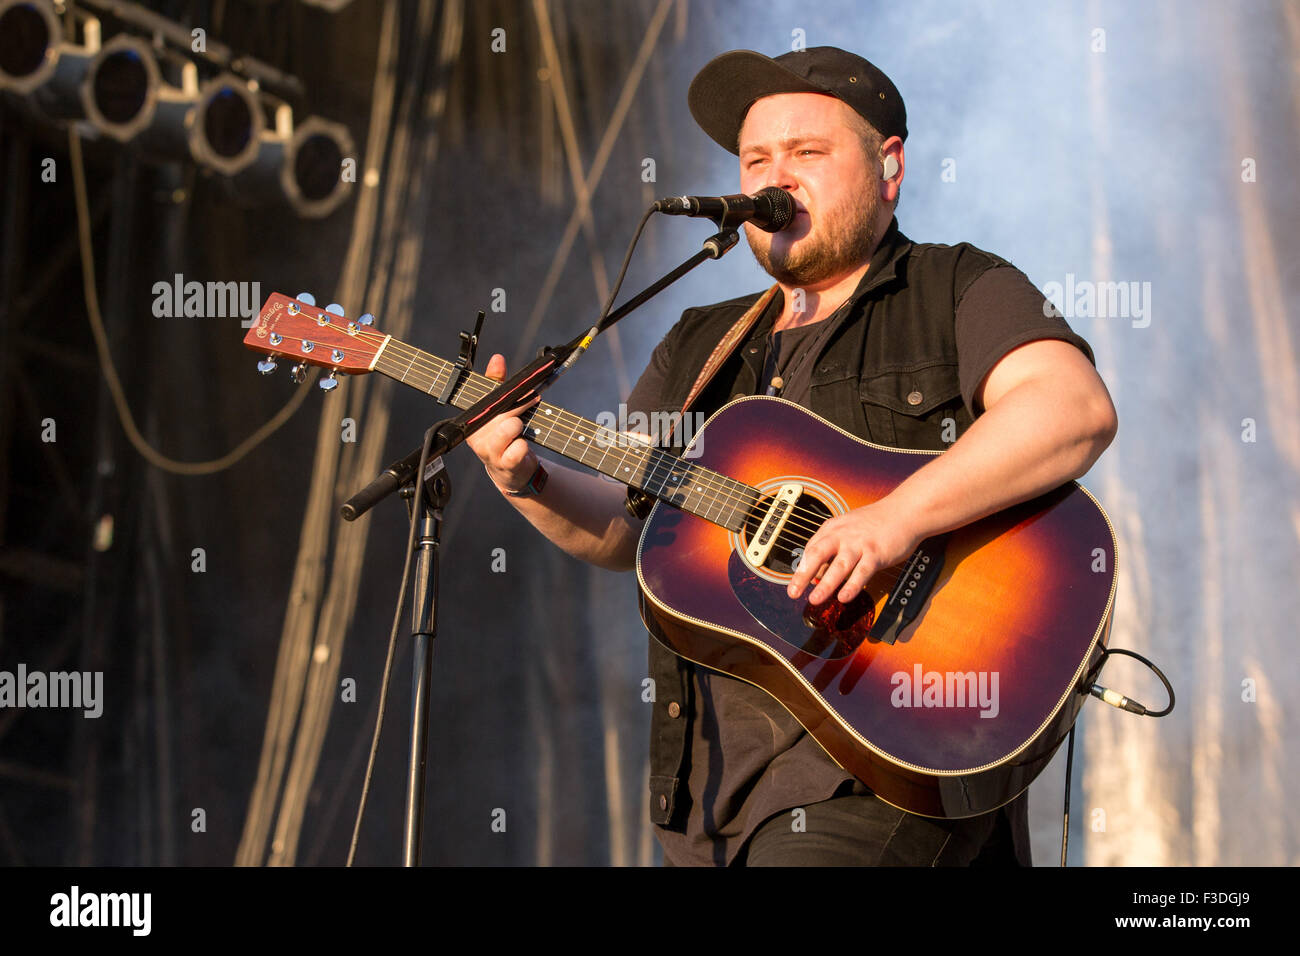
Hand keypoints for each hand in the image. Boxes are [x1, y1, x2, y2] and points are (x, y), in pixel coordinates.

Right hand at [465, 353, 540, 494]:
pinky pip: (518, 448)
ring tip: (521, 427)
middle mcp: (477, 435)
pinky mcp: (505, 464)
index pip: (483, 399)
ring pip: (509, 427)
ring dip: (520, 425)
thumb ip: (496, 383)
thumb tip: (496, 359)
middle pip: (500, 411)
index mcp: (473, 419)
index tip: (521, 386)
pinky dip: (525, 445)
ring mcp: (490, 451)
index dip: (502, 392)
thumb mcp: (499, 409)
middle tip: (533, 399)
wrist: (510, 470)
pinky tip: (523, 446)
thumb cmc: (504, 436)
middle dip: (520, 404)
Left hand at [786, 498, 922, 605]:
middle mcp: (843, 535)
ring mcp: (859, 544)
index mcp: (833, 529)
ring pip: (839, 566)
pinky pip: (862, 572)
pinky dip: (852, 586)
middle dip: (803, 574)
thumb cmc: (875, 523)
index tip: (794, 584)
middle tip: (793, 592)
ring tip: (815, 600)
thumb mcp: (848, 529)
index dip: (801, 568)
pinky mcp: (876, 553)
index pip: (811, 549)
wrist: (904, 511)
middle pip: (817, 554)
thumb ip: (832, 549)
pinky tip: (843, 597)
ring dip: (826, 585)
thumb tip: (817, 575)